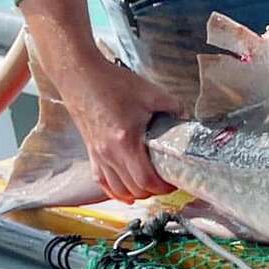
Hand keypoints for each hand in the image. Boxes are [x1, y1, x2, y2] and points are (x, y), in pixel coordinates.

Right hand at [58, 53, 184, 202]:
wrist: (79, 75)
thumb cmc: (113, 83)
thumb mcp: (152, 94)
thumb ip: (175, 109)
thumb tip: (188, 121)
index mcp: (125, 141)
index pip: (145, 180)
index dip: (163, 187)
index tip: (175, 181)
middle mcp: (109, 153)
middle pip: (133, 189)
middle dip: (154, 190)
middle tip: (168, 182)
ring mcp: (97, 154)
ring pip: (118, 189)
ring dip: (137, 192)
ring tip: (151, 185)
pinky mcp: (91, 151)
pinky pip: (101, 181)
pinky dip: (115, 191)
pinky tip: (127, 194)